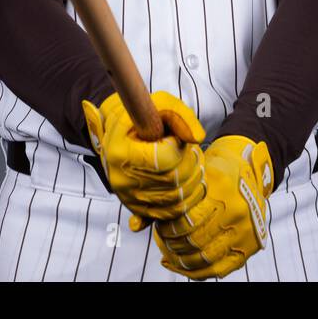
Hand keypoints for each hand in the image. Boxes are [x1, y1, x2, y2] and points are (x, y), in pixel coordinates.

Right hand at [81, 91, 206, 230]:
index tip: (173, 139)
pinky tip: (184, 185)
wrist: (119, 133)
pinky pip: (168, 214)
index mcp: (119, 151)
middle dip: (189, 162)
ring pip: (176, 199)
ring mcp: (128, 197)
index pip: (164, 159)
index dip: (178, 147)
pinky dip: (183, 200)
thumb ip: (182, 115)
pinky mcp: (137, 209)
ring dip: (192, 178)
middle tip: (185, 149)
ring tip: (185, 161)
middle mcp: (120, 179)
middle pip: (173, 181)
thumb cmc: (141, 116)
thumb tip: (198, 139)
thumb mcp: (160, 104)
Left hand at [153, 134, 274, 279]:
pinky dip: (198, 272)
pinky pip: (220, 269)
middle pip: (195, 241)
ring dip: (182, 260)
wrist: (251, 172)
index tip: (161, 227)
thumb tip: (135, 226)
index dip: (168, 229)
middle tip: (163, 239)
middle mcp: (237, 211)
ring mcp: (245, 230)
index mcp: (222, 188)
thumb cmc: (216, 172)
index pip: (187, 221)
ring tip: (171, 252)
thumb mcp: (195, 174)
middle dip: (173, 244)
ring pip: (206, 258)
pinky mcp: (250, 246)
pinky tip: (183, 266)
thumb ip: (166, 198)